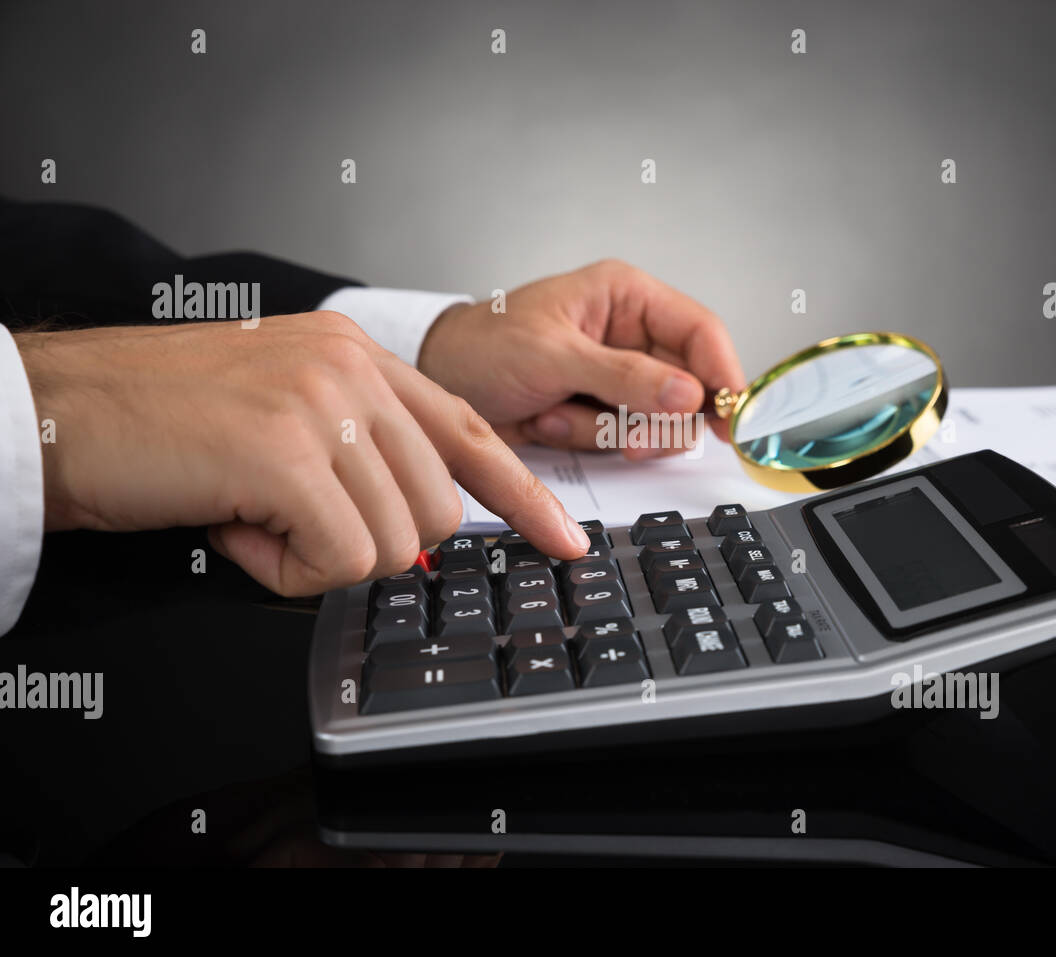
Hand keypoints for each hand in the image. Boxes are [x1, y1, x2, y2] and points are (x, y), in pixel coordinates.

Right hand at [16, 312, 590, 595]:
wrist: (54, 411)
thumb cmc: (159, 422)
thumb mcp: (279, 410)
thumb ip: (358, 448)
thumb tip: (416, 526)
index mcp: (356, 355)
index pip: (471, 432)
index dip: (523, 496)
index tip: (563, 541)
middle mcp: (350, 367)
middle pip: (437, 508)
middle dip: (370, 540)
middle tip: (287, 520)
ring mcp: (321, 404)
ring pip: (391, 541)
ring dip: (314, 556)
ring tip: (247, 514)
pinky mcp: (285, 452)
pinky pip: (337, 562)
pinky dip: (281, 572)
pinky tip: (231, 527)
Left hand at [417, 260, 745, 458]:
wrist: (439, 383)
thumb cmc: (482, 346)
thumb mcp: (551, 355)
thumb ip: (622, 376)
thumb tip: (688, 394)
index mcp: (626, 297)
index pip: (700, 331)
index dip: (724, 373)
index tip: (733, 415)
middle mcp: (630, 336)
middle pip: (688, 387)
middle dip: (653, 417)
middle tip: (624, 435)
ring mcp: (618, 379)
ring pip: (658, 421)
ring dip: (607, 430)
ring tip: (557, 411)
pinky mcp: (601, 414)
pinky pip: (623, 441)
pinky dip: (586, 440)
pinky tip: (547, 419)